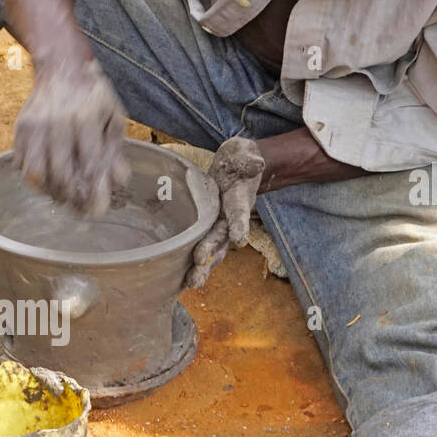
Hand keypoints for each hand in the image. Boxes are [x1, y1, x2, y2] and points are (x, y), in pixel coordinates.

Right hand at [13, 57, 129, 214]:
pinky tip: (48, 178)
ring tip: (62, 195)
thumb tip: (118, 182)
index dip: (92, 192)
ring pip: (36, 175)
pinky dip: (34, 179)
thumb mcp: (113, 118)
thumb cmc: (93, 96)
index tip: (97, 210)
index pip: (88, 165)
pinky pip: (22, 166)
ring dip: (49, 192)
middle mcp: (57, 122)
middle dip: (70, 198)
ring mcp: (35, 127)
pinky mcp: (20, 130)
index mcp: (85, 118)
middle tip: (79, 207)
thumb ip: (116, 151)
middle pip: (60, 175)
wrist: (62, 68)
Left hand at [185, 136, 265, 288]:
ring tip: (192, 283)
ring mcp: (219, 225)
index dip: (239, 225)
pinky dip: (193, 264)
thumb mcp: (245, 153)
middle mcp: (230, 217)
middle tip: (200, 263)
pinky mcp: (207, 228)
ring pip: (212, 249)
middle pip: (222, 237)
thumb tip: (256, 163)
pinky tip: (181, 280)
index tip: (239, 239)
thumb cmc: (240, 160)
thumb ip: (249, 159)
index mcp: (239, 199)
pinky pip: (200, 247)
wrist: (237, 168)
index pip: (239, 212)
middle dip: (211, 251)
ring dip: (203, 266)